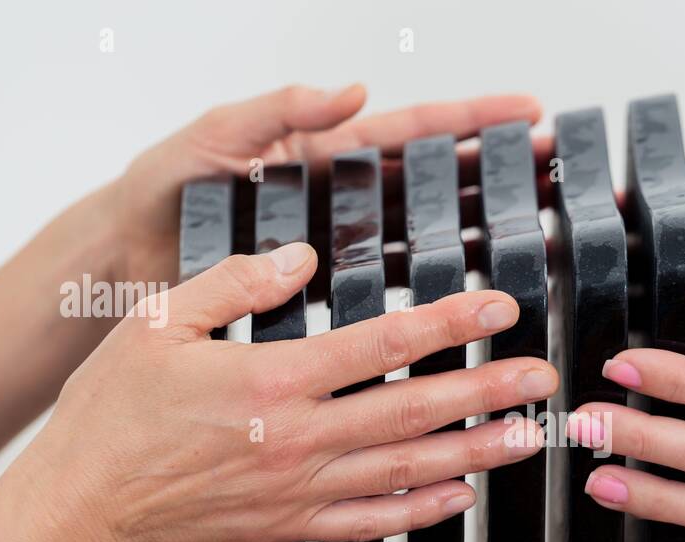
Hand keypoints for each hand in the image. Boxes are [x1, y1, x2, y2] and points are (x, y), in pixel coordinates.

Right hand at [23, 243, 554, 541]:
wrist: (80, 506)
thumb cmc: (111, 414)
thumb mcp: (160, 322)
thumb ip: (238, 283)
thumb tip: (302, 258)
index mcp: (274, 378)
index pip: (384, 344)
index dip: (450, 325)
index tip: (499, 310)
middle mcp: (300, 437)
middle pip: (416, 408)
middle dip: (489, 390)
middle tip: (544, 379)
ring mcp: (301, 489)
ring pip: (407, 468)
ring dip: (476, 452)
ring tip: (529, 439)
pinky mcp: (291, 527)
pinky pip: (371, 523)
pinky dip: (421, 512)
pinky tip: (461, 498)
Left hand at [106, 84, 542, 289]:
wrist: (124, 262)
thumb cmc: (161, 191)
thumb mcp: (216, 135)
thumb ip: (279, 110)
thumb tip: (353, 91)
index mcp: (328, 152)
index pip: (416, 130)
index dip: (474, 119)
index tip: (530, 112)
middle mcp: (345, 200)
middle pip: (440, 183)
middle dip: (502, 174)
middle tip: (560, 171)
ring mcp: (344, 249)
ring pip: (430, 239)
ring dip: (482, 237)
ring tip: (537, 237)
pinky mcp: (330, 297)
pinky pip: (395, 296)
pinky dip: (436, 301)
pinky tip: (470, 308)